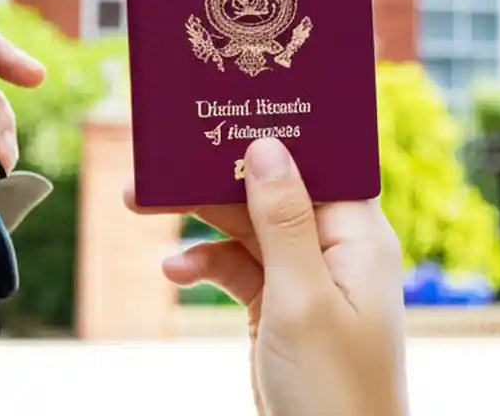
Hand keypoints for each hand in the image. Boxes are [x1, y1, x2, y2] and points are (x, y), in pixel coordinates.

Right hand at [126, 138, 408, 415]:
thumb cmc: (334, 388)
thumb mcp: (301, 298)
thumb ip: (283, 221)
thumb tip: (267, 147)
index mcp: (358, 237)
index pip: (318, 164)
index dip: (275, 135)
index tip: (226, 112)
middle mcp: (334, 249)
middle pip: (272, 191)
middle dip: (215, 179)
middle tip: (159, 163)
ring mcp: (305, 279)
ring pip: (247, 228)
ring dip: (199, 221)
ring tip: (141, 205)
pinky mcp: (278, 307)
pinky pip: (237, 268)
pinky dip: (206, 265)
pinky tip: (175, 271)